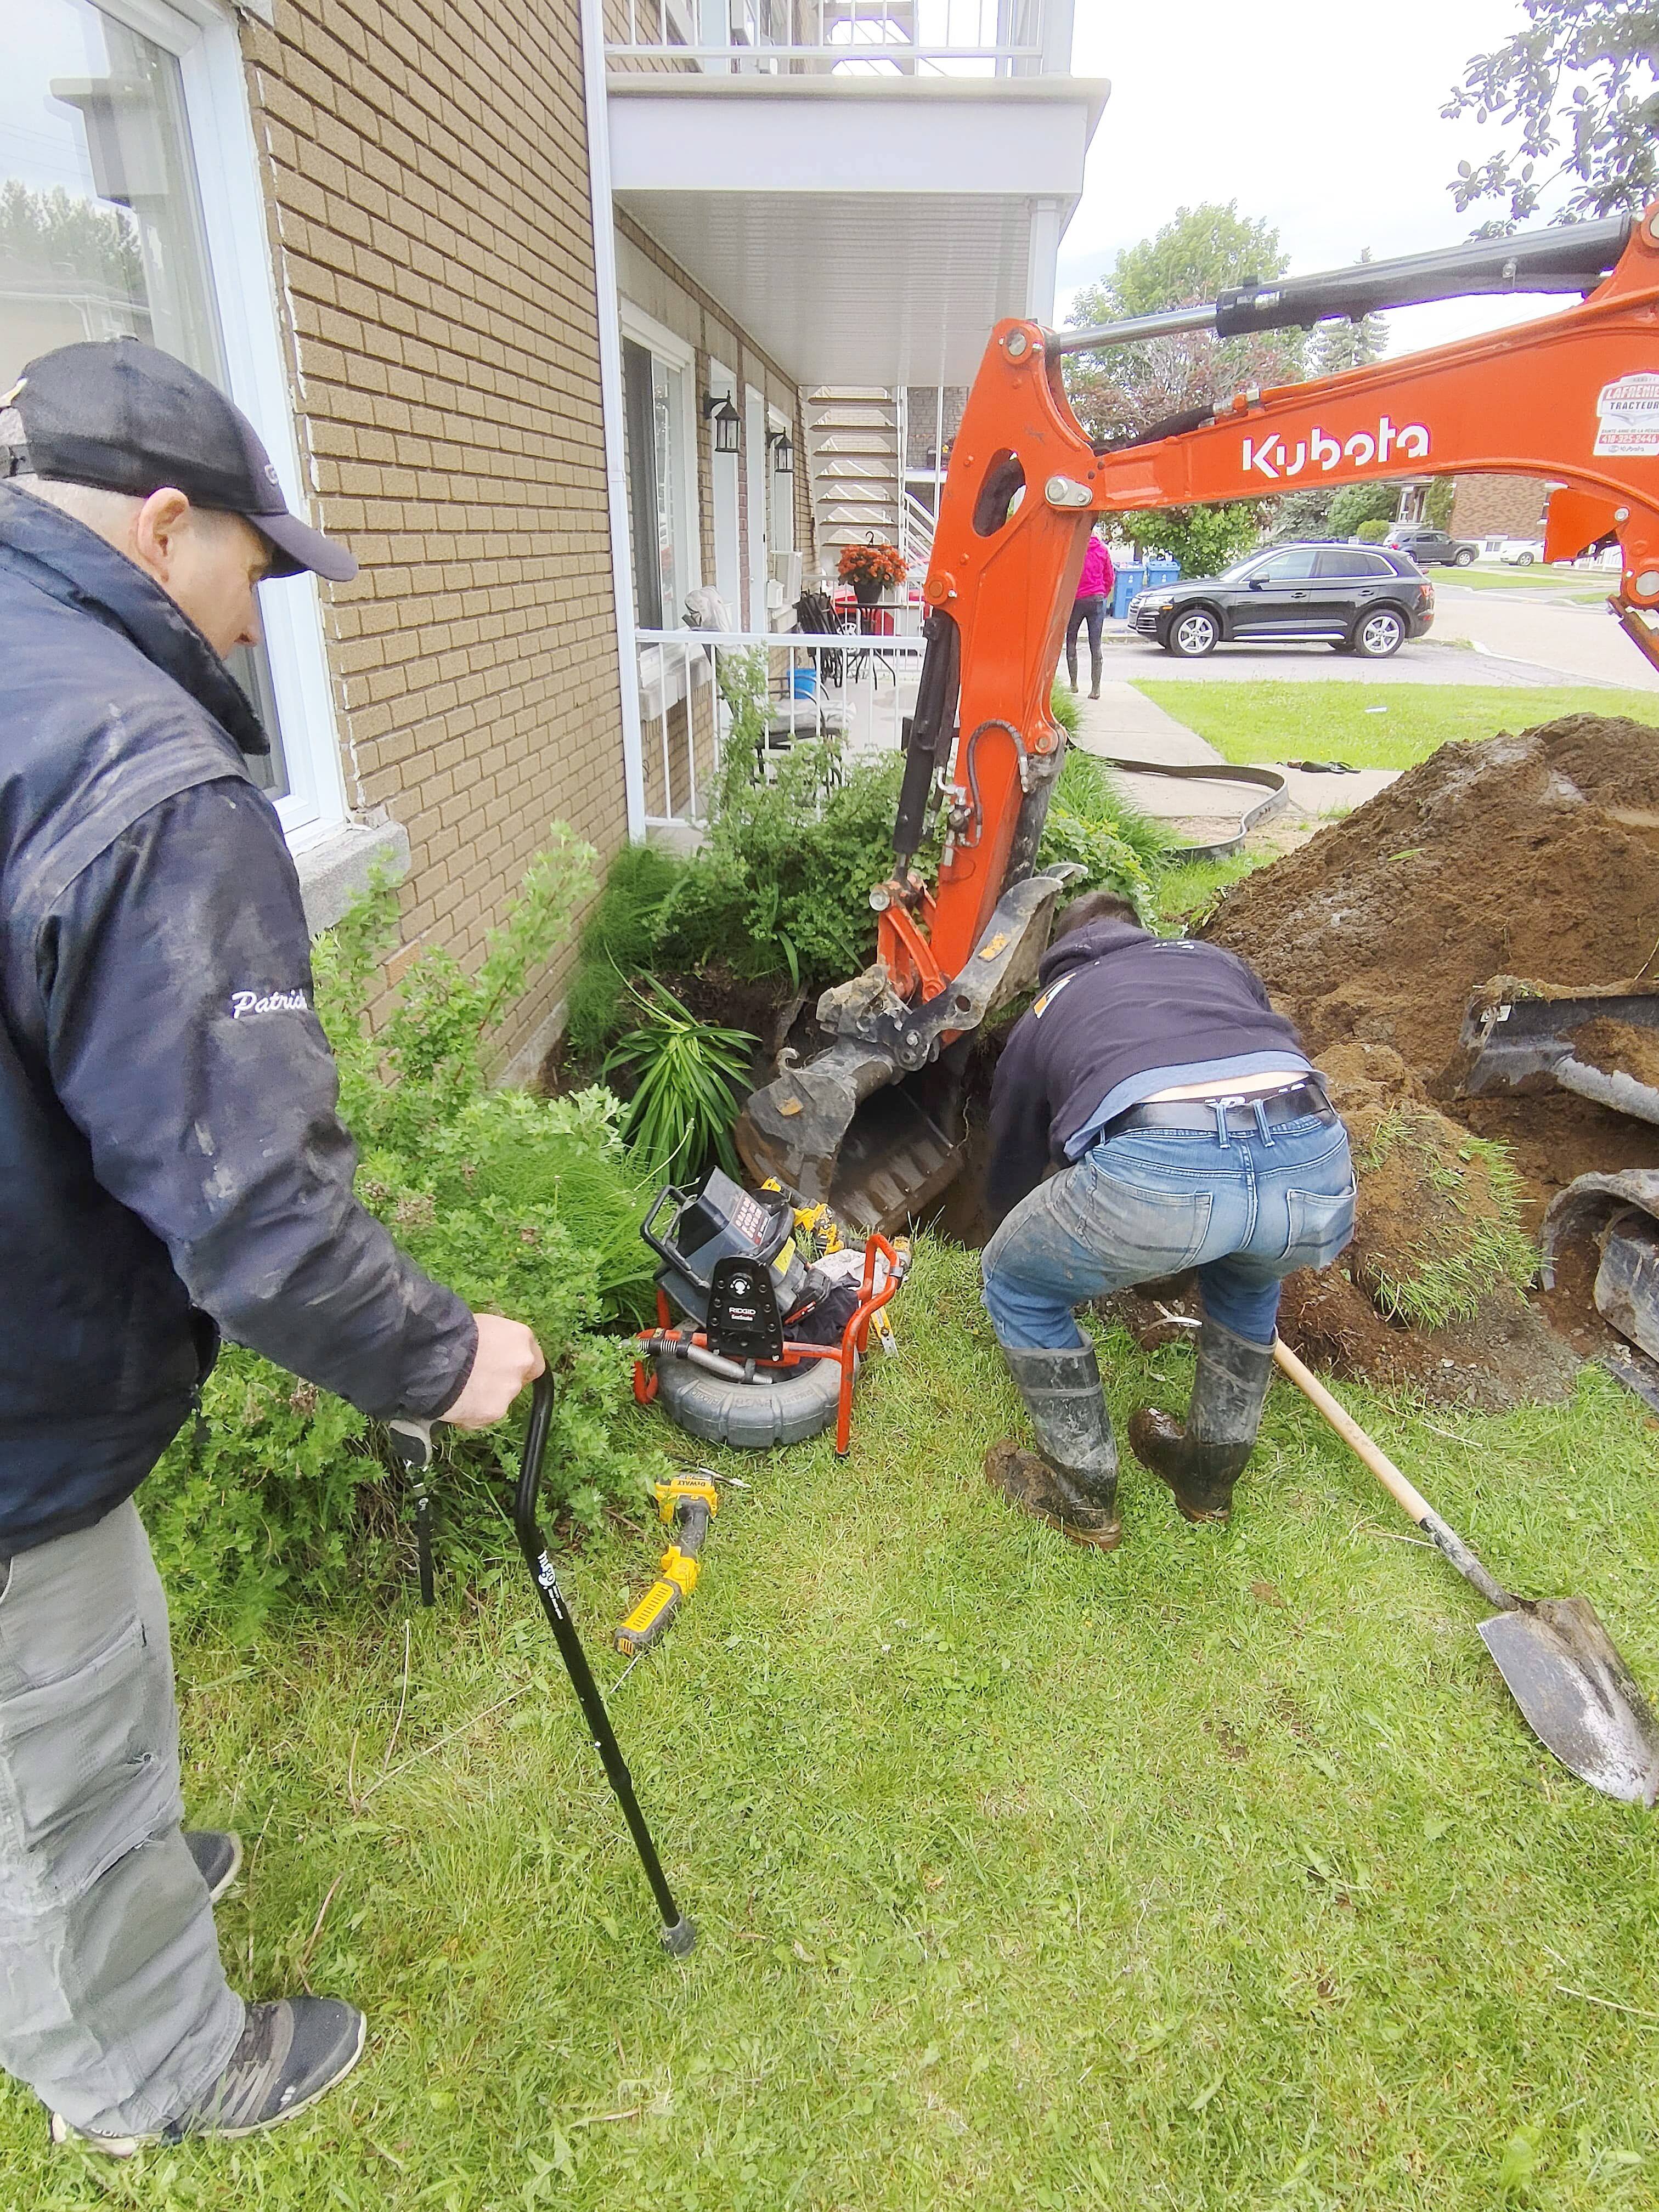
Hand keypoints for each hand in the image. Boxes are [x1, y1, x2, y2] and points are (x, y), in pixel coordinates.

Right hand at [439, 1313, 544, 1428]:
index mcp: (520, 1338)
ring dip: (484, 1399)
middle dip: (500, 1383)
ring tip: (457, 1391)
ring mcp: (509, 1390)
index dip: (517, 1366)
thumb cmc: (450, 1333)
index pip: (533, 1359)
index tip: (504, 1368)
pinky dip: (470, 1414)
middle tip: (477, 1380)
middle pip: (517, 1380)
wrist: (433, 1356)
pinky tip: (452, 1403)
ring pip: (499, 1400)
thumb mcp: (479, 1325)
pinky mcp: (494, 1412)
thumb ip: (494, 1342)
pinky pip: (482, 1417)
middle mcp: (521, 1364)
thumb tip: (489, 1349)